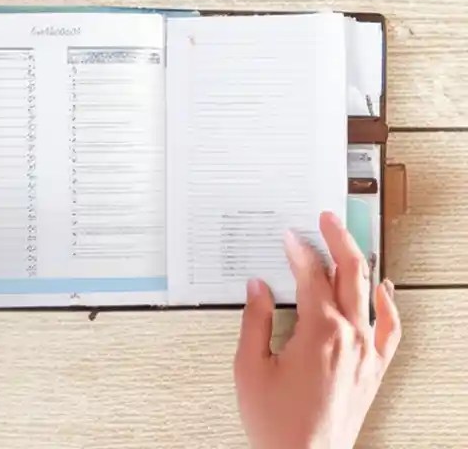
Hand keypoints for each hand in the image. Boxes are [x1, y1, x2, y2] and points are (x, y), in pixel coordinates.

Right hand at [234, 212, 401, 448]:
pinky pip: (391, 329)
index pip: (310, 276)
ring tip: (350, 244)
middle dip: (336, 240)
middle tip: (327, 219)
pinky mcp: (373, 369)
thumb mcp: (250, 367)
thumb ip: (254, 321)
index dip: (298, 251)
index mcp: (319, 332)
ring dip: (360, 264)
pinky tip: (384, 290)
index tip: (289, 237)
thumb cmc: (278, 422)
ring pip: (369, 295)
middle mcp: (350, 338)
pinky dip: (389, 305)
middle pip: (348, 274)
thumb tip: (258, 288)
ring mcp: (366, 353)